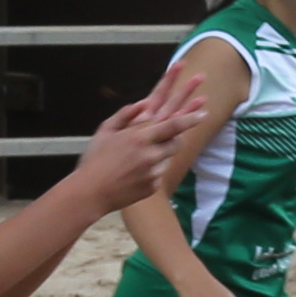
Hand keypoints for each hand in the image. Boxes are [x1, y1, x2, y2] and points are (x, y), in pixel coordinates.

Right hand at [72, 60, 209, 210]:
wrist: (90, 193)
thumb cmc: (94, 159)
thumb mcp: (105, 130)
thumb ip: (125, 114)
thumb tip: (143, 103)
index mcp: (139, 138)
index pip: (173, 125)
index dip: (191, 118)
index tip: (205, 113)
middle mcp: (150, 155)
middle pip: (176, 142)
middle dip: (174, 138)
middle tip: (158, 140)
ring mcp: (154, 172)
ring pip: (168, 158)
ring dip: (160, 155)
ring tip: (136, 160)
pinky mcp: (153, 186)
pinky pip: (160, 174)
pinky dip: (151, 171)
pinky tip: (132, 174)